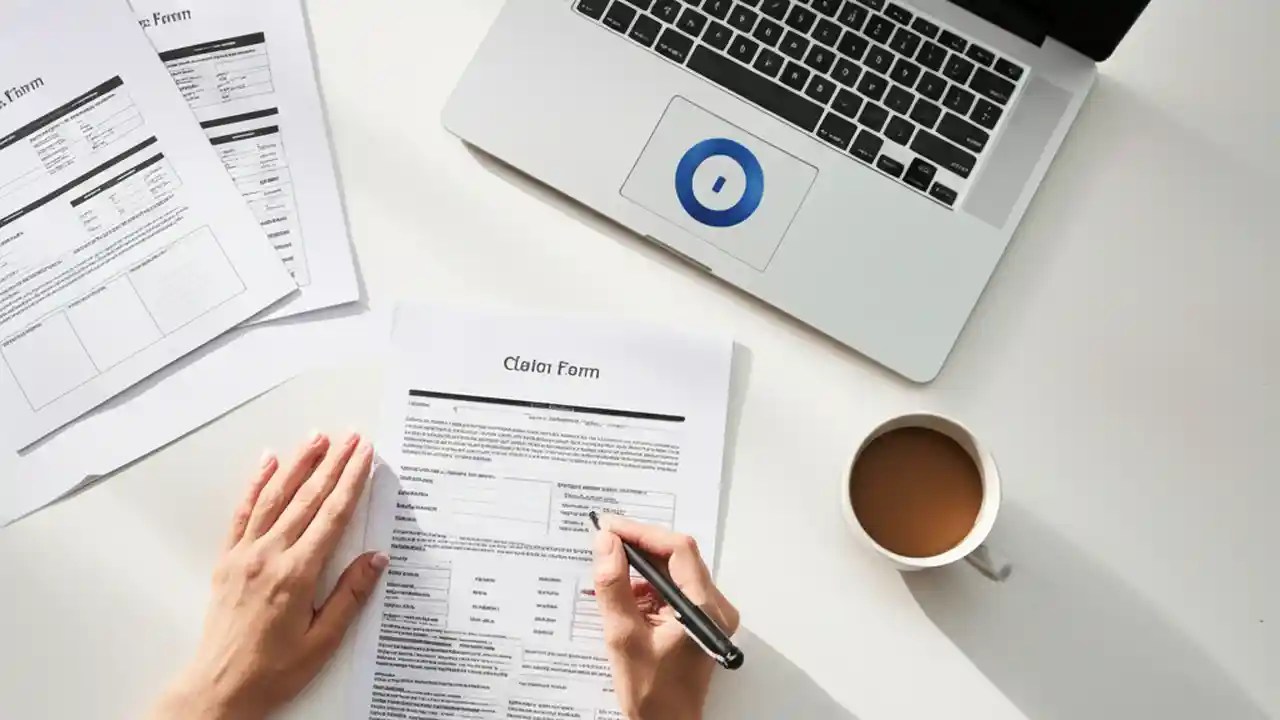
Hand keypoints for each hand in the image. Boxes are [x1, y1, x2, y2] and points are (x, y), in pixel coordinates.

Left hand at [149, 431, 384, 719]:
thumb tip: (375, 559)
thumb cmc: (272, 671)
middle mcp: (270, 556)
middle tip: (352, 437)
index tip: (365, 457)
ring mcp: (246, 555)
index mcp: (298, 574)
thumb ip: (350, 596)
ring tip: (317, 438)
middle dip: (333, 463)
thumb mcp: (323, 640)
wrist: (219, 688)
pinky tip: (268, 463)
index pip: (333, 516)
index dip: (351, 482)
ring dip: (299, 464)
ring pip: (276, 498)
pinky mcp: (229, 560)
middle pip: (308, 498)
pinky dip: (256, 485)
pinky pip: (243, 513)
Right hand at [592, 516, 739, 719]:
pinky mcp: (698, 620)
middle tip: (603, 540)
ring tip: (608, 571)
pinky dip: (647, 586)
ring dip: (641, 567)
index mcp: (704, 608)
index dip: (641, 533)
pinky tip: (623, 595)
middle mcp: (714, 606)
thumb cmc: (651, 694)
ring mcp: (708, 613)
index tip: (609, 527)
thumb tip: (606, 544)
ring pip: (673, 571)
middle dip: (639, 546)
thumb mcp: (624, 637)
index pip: (677, 550)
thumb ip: (614, 587)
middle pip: (677, 557)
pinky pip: (672, 588)